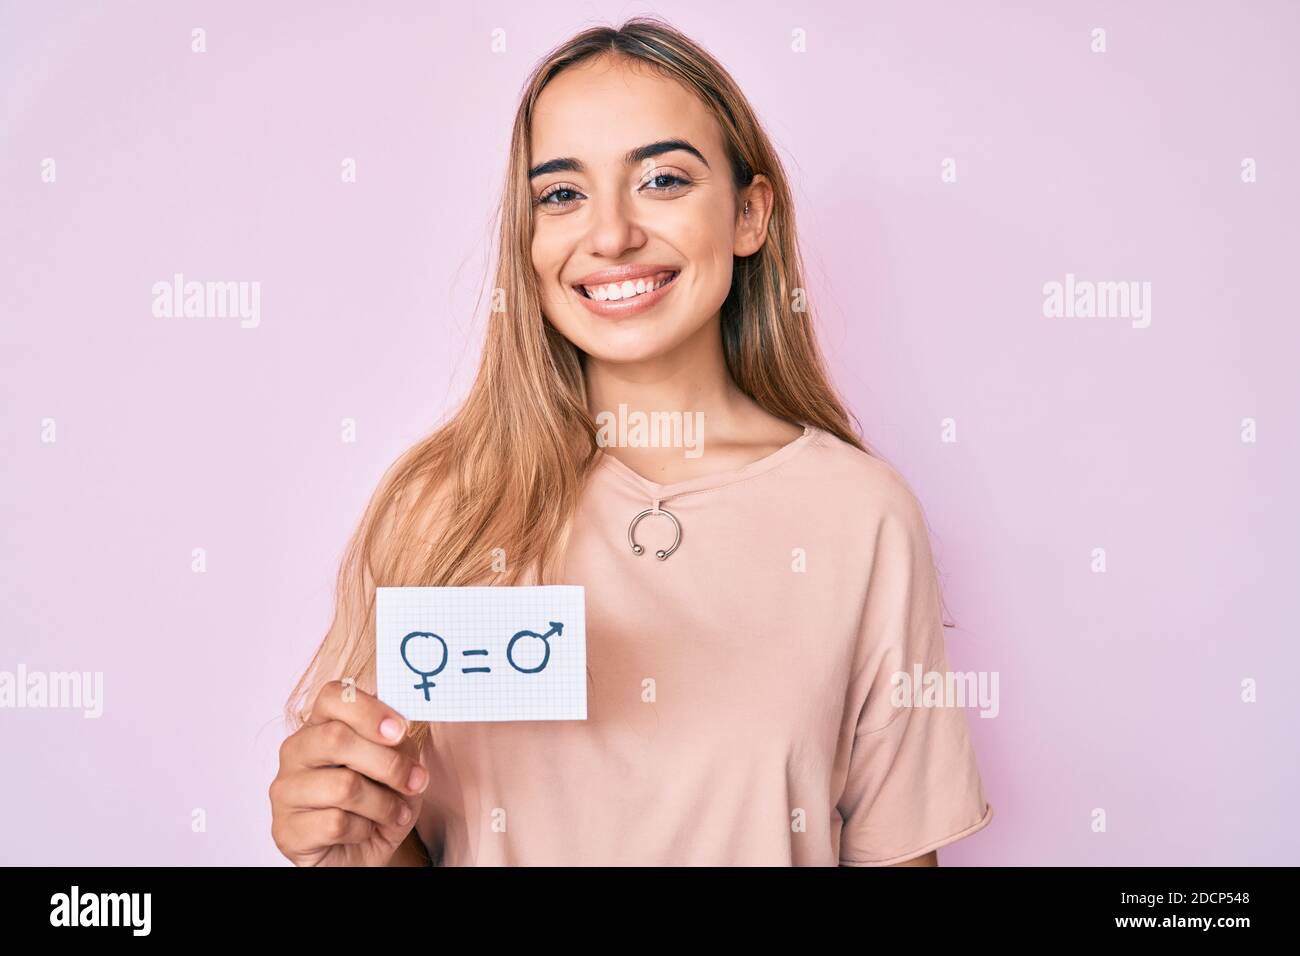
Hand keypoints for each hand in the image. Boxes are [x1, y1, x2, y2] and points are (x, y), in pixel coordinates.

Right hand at [270, 680, 428, 865]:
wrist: (362, 852)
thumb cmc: (378, 802)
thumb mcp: (399, 766)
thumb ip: (396, 743)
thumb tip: (399, 730)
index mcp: (321, 725)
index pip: (333, 696)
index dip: (369, 710)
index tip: (401, 730)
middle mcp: (296, 752)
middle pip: (337, 738)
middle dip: (388, 763)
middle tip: (416, 781)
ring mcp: (285, 791)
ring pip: (343, 786)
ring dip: (383, 804)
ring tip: (396, 814)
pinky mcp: (285, 830)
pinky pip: (335, 823)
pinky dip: (364, 829)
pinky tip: (365, 831)